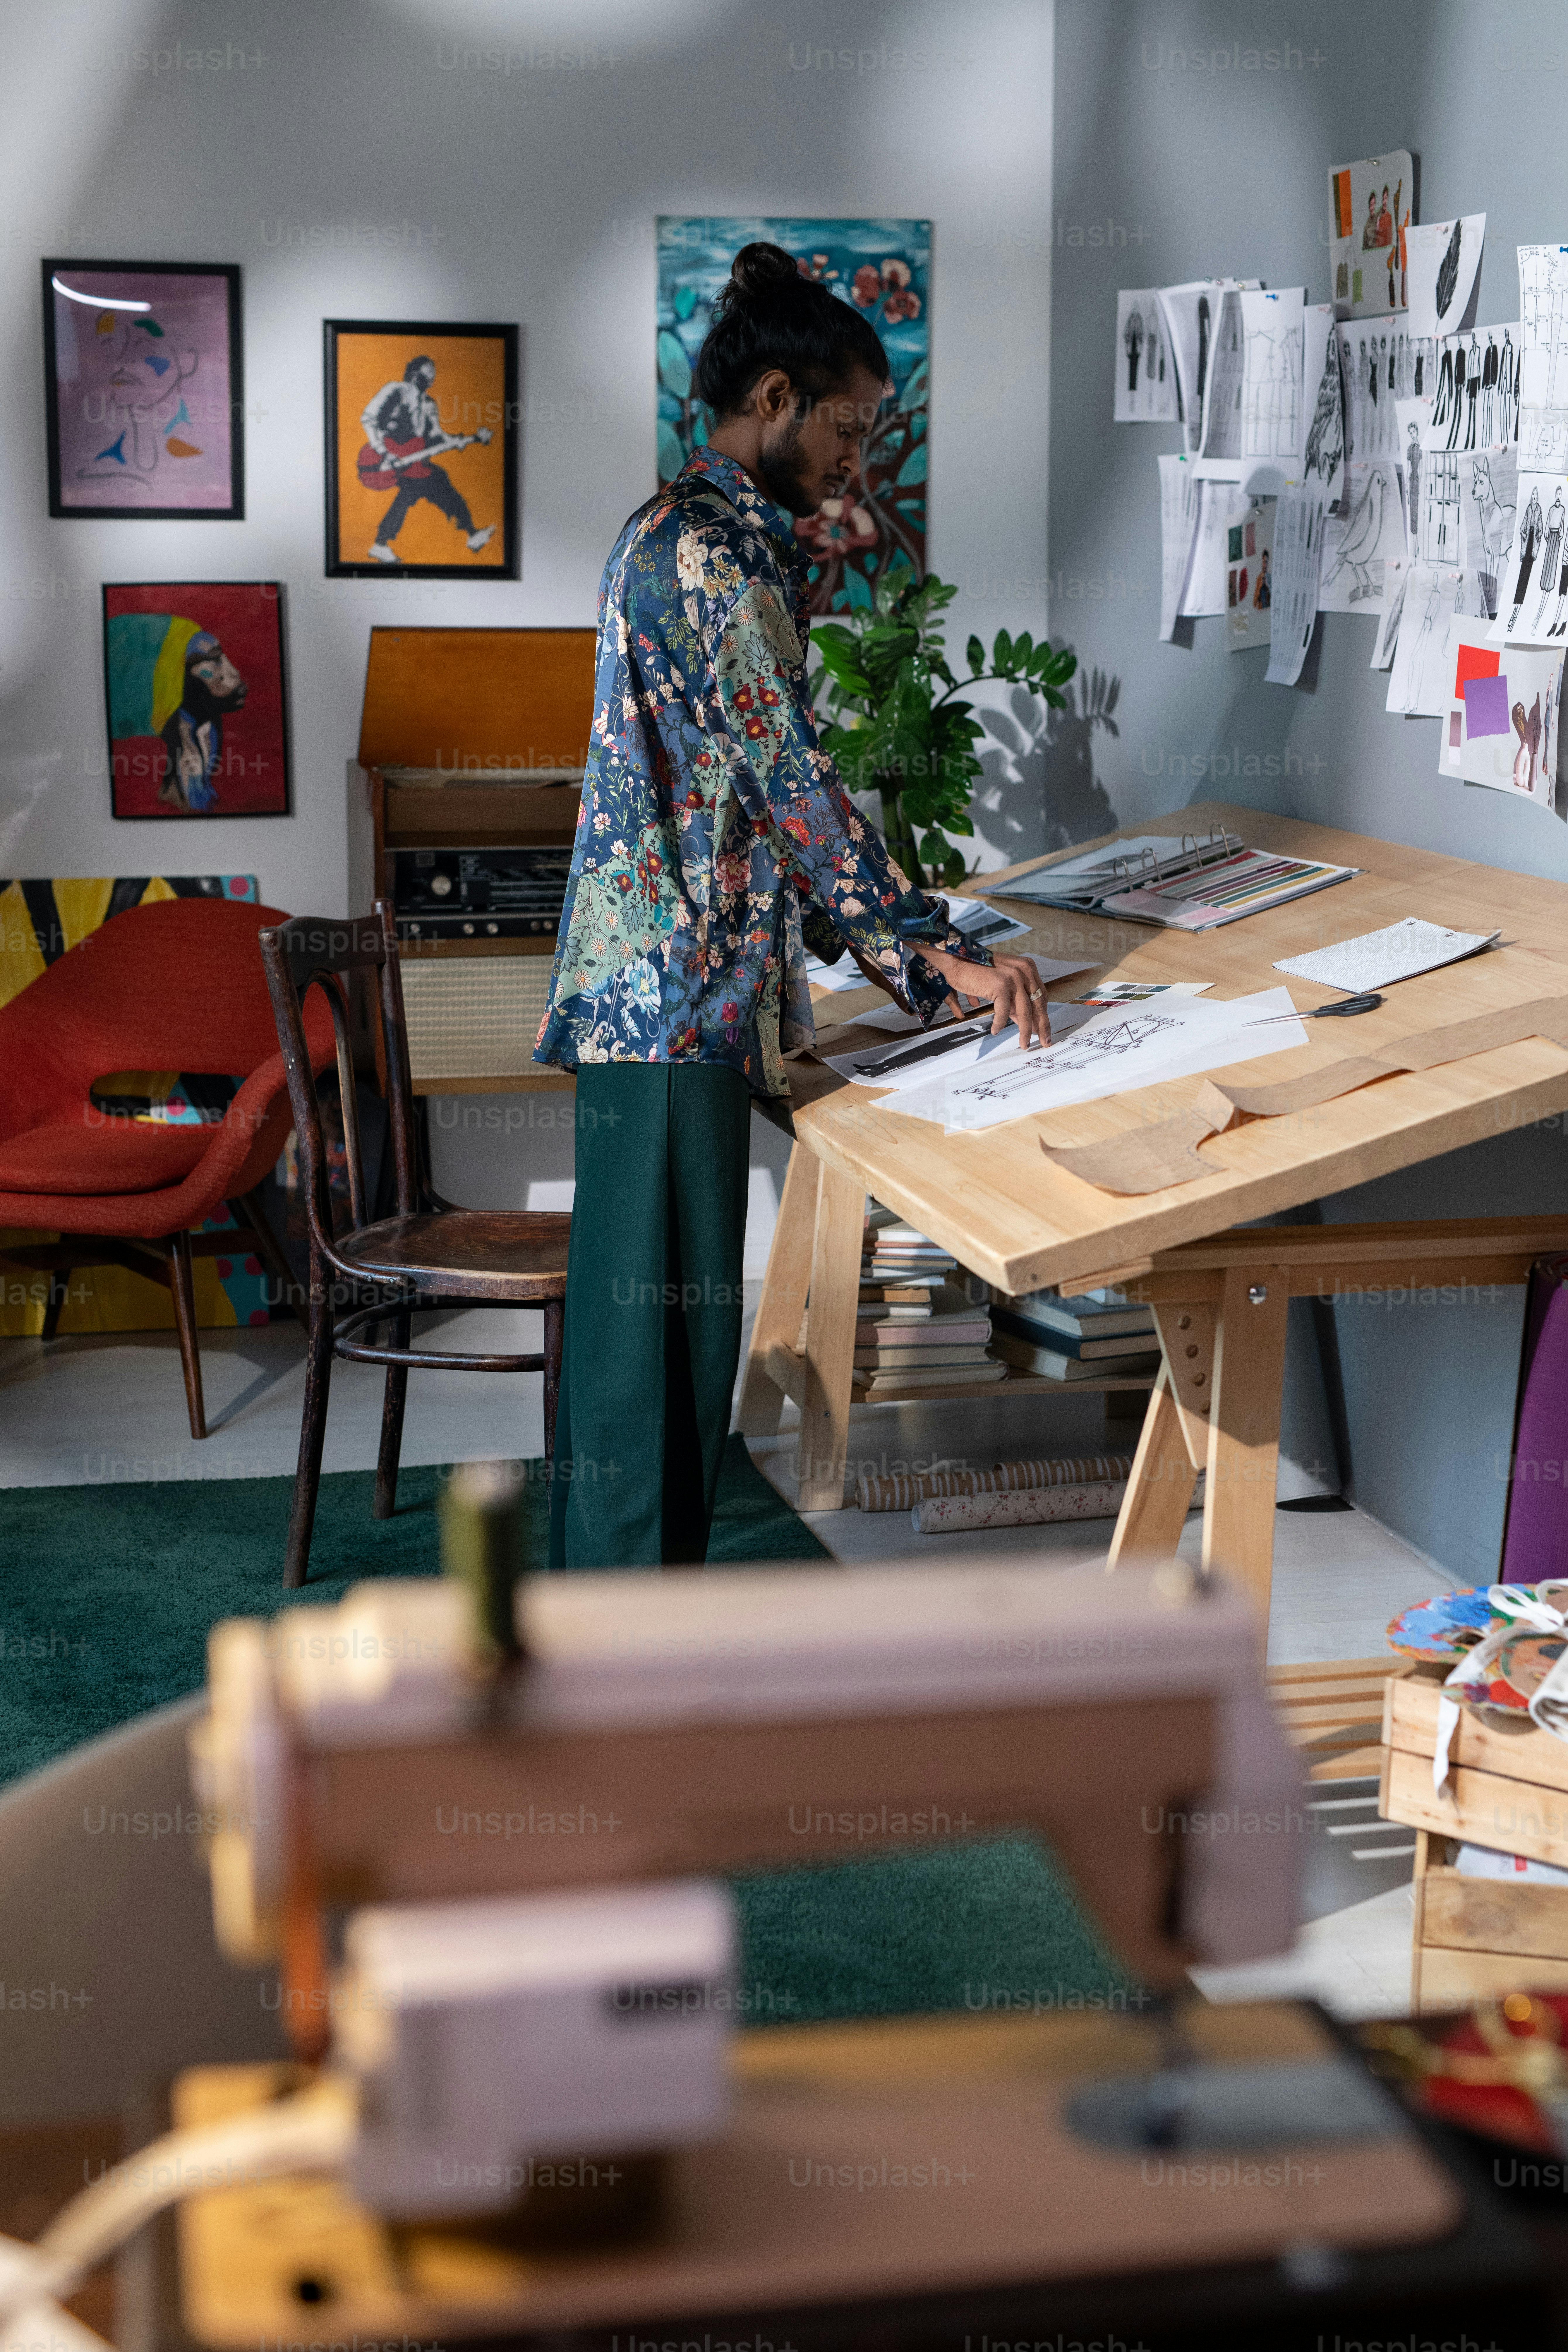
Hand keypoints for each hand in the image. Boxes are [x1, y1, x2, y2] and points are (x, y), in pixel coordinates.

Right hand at [920, 948, 1048, 1048]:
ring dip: (1024, 1031)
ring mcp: (1013, 977)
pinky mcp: (1000, 985)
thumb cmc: (976, 971)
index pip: (1040, 995)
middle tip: (1044, 1042)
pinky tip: (995, 1030)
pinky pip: (1003, 1012)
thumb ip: (1013, 999)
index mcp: (1027, 968)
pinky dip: (999, 1023)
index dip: (1042, 1014)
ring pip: (1024, 1011)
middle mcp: (1023, 970)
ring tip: (1023, 1043)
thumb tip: (1021, 1020)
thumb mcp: (1001, 983)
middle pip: (1037, 1004)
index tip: (1042, 1029)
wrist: (956, 961)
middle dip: (1042, 1026)